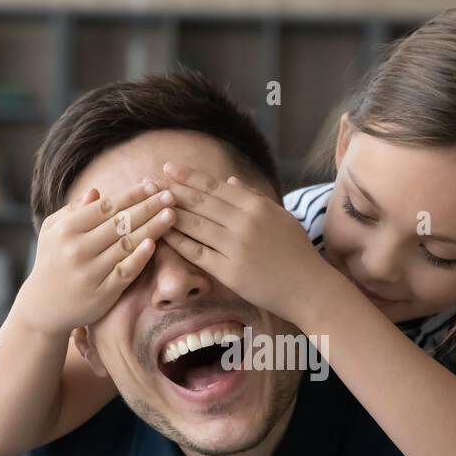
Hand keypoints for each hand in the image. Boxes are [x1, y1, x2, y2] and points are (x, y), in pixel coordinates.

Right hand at [12, 180, 176, 336]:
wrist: (43, 306)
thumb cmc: (52, 261)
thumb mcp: (52, 232)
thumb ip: (73, 211)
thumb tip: (96, 191)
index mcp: (66, 229)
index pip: (105, 207)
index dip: (131, 195)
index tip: (152, 185)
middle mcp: (77, 249)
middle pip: (120, 223)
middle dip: (148, 207)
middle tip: (170, 195)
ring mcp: (90, 272)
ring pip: (126, 245)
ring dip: (152, 228)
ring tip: (171, 215)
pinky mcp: (102, 293)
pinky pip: (125, 272)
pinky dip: (140, 258)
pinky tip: (155, 243)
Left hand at [157, 162, 330, 324]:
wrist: (308, 287)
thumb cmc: (295, 252)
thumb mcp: (279, 217)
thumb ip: (253, 197)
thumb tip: (229, 179)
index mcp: (257, 206)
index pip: (215, 187)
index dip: (189, 177)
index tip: (168, 167)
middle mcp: (244, 223)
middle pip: (200, 202)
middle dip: (171, 190)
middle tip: (148, 181)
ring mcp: (235, 247)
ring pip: (194, 225)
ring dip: (169, 212)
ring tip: (150, 204)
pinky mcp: (228, 272)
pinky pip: (195, 253)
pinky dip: (177, 241)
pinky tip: (161, 233)